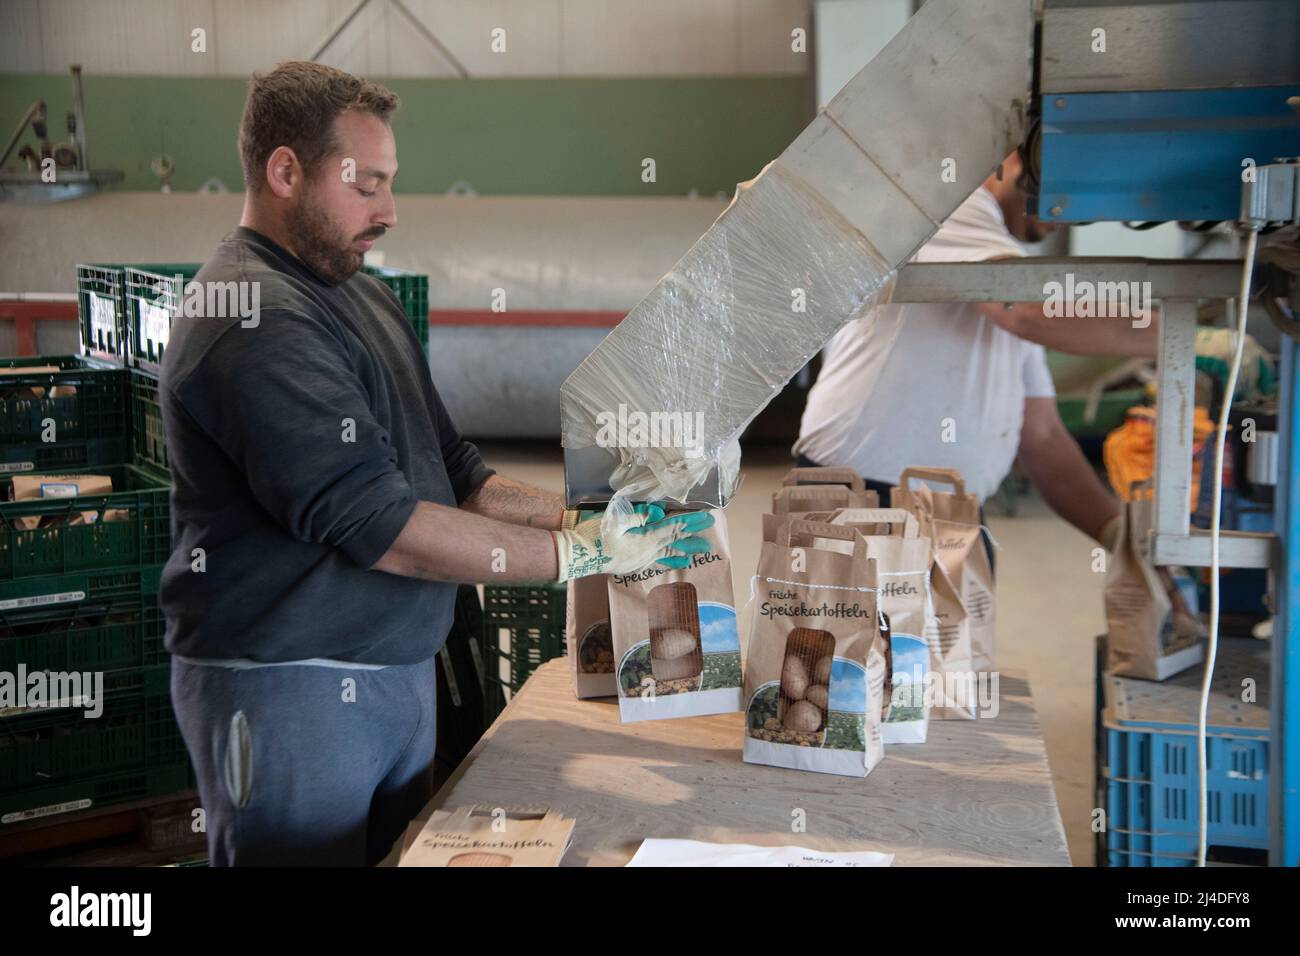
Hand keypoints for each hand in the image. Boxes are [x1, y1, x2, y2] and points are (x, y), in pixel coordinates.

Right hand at [553, 504, 713, 580]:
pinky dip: (669, 560)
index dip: (691, 522)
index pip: (674, 528)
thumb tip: (659, 513)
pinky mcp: (632, 564)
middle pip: (675, 542)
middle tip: (710, 538)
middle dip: (693, 538)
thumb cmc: (592, 534)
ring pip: (668, 554)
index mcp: (645, 540)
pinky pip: (657, 560)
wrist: (575, 555)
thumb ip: (639, 516)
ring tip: (698, 553)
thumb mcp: (614, 520)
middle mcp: (647, 552)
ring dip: (684, 551)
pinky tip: (673, 562)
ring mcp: (640, 560)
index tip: (707, 518)